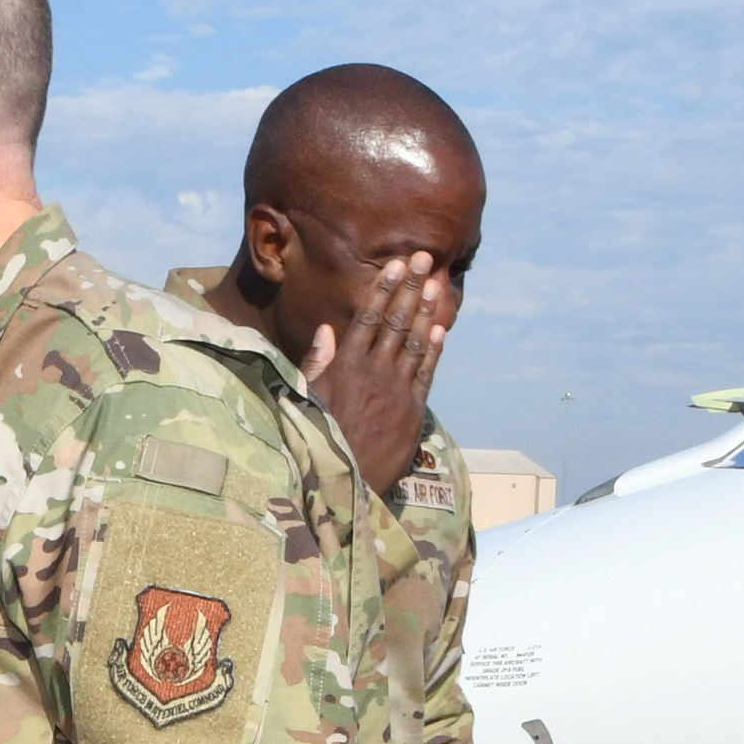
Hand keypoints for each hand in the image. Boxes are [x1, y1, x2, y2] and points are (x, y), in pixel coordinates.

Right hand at [298, 250, 446, 496]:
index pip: (367, 318)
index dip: (384, 290)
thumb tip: (326, 330)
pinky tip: (439, 330)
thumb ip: (316, 363)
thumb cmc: (315, 439)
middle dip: (411, 288)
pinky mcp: (412, 412)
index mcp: (344, 367)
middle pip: (396, 322)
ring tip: (436, 284)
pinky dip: (433, 351)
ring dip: (426, 311)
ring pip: (414, 342)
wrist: (340, 484)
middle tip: (426, 260)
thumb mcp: (303, 399)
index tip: (395, 265)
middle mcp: (373, 373)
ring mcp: (396, 391)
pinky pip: (426, 373)